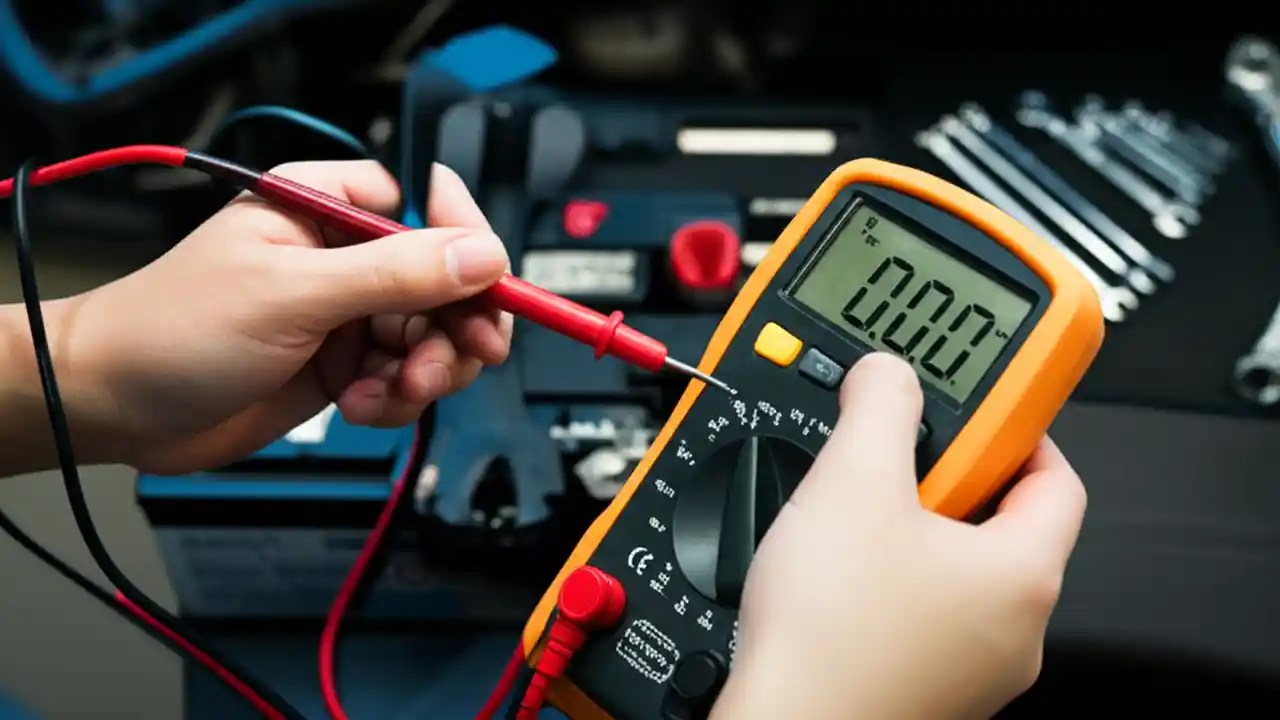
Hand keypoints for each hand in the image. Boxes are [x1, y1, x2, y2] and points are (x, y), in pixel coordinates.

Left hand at [37, 160, 510, 474]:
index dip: (469, 245)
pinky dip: (395, 400)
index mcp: (326, 207)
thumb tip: (481, 254)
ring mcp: (346, 315)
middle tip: (453, 360)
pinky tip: (359, 408)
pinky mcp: (343, 366)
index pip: (428, 211)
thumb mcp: (294, 295)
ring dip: (424, 373)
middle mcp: (344, 258)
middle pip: (446, 284)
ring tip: (385, 393)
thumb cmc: (174, 328)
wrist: (115, 408)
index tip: (495, 286)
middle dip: (453, 328)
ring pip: (432, 338)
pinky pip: (405, 380)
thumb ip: (394, 275)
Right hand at [712, 353, 1085, 718]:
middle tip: (890, 464)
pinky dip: (888, 586)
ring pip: (953, 573)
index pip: (1055, 476)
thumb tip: (888, 375)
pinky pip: (921, 617)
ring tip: (849, 522)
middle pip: (998, 524)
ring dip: (908, 534)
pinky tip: (837, 579)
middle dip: (941, 481)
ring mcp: (970, 670)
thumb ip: (879, 406)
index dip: (1013, 428)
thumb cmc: (830, 639)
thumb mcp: (853, 482)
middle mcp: (1013, 632)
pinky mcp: (924, 690)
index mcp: (1022, 575)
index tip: (974, 408)